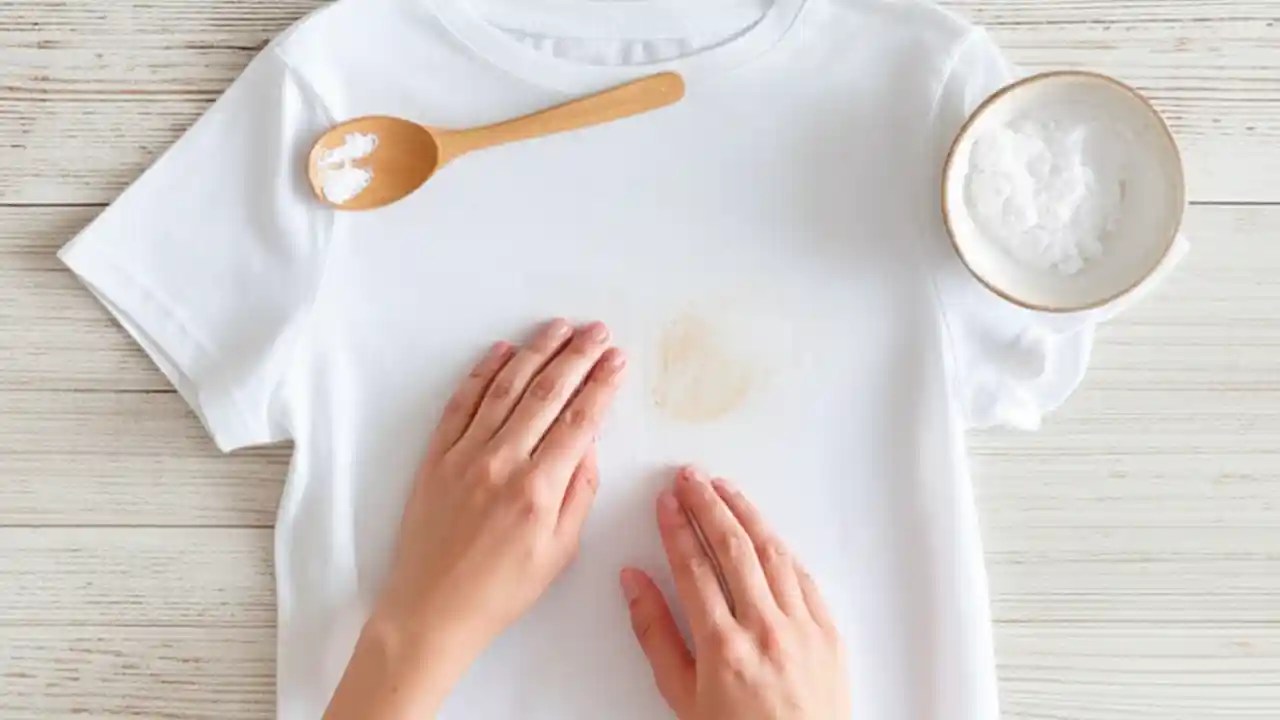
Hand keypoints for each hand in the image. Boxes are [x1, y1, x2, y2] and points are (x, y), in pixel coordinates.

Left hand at [326, 319, 625, 719]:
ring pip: (505, 388)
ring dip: (536, 352)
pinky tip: (502, 351)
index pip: (579, 420)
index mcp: (538, 489)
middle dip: (577, 355)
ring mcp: (465, 455)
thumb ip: (579, 494)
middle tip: (598, 331)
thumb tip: (587, 445)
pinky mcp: (436, 457)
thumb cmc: (500, 591)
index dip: (602, 385)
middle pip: (546, 393)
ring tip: (559, 328)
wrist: (430, 610)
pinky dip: (482, 373)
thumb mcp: (559, 552)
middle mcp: (501, 462)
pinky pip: (462, 403)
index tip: (618, 360)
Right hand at [621, 468, 851, 719]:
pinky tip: (765, 531)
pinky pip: (802, 575)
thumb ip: (656, 635)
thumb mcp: (682, 698)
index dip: (677, 528)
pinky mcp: (828, 631)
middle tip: (689, 478)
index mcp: (724, 646)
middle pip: (733, 547)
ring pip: (771, 552)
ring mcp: (803, 627)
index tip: (665, 503)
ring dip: (745, 513)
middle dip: (707, 505)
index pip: (694, 567)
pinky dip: (780, 547)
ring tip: (723, 489)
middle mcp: (766, 629)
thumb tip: (635, 582)